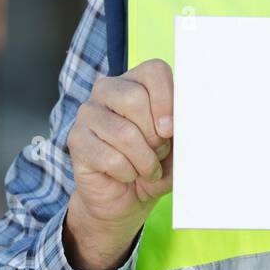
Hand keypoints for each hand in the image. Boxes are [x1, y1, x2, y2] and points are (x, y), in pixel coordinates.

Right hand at [64, 59, 173, 269]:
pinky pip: (110, 158)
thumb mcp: (178, 144)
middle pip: (135, 98)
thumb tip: (193, 121)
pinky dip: (127, 173)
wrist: (127, 198)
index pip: (154, 70)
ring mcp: (88, 113)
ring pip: (124, 133)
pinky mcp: (76, 140)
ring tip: (147, 168)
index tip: (172, 129)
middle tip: (158, 151)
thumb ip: (185, 128)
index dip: (167, 100)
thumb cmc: (155, 163)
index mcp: (136, 81)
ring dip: (144, 160)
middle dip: (155, 135)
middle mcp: (108, 90)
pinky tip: (126, 175)